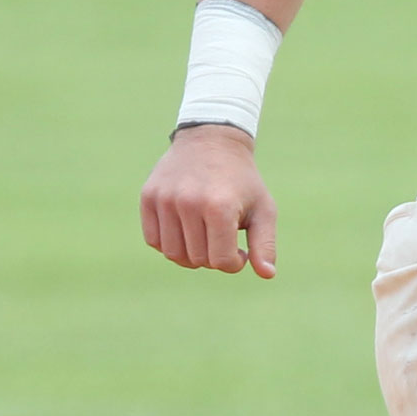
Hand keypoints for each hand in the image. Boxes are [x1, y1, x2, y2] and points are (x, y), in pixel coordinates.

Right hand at [139, 124, 277, 278]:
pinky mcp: (148, 197)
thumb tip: (268, 275)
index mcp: (220, 207)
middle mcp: (189, 202)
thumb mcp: (262, 208)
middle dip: (214, 256)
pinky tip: (186, 228)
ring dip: (191, 253)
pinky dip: (170, 243)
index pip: (222, 261)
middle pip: (198, 259)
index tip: (241, 250)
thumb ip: (265, 244)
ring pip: (173, 254)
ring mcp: (165, 199)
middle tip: (223, 237)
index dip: (235, 263)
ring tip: (205, 235)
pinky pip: (154, 241)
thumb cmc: (242, 181)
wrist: (212, 140)